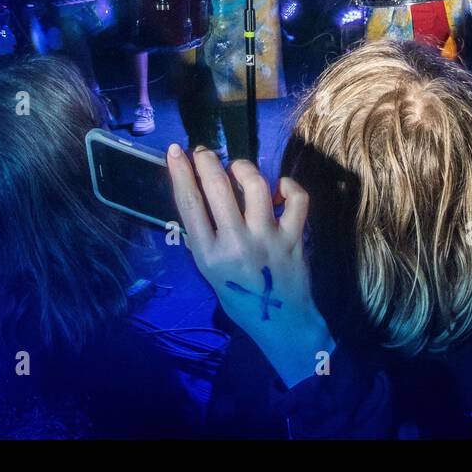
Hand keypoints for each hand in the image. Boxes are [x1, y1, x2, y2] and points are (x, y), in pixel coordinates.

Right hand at [167, 144, 332, 387]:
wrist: (279, 320)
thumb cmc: (239, 295)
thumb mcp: (209, 270)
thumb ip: (204, 236)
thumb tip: (198, 194)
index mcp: (209, 255)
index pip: (190, 204)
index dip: (180, 173)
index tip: (176, 151)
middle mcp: (236, 244)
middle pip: (217, 187)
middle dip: (207, 161)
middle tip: (204, 152)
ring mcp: (267, 239)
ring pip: (256, 185)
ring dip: (244, 168)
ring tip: (238, 169)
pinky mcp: (294, 238)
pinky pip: (295, 199)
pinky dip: (288, 186)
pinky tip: (279, 188)